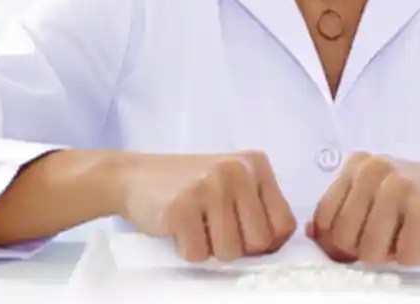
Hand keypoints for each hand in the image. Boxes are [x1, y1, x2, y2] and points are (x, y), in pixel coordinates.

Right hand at [116, 151, 296, 262]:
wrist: (134, 175)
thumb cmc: (189, 186)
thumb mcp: (232, 184)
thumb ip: (257, 208)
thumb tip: (276, 249)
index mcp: (256, 165)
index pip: (285, 223)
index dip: (267, 242)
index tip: (243, 236)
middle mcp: (237, 171)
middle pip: (259, 242)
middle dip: (236, 246)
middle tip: (213, 229)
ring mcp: (209, 187)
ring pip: (230, 252)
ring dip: (209, 249)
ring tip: (194, 224)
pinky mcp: (181, 207)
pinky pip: (198, 254)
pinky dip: (186, 249)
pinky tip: (178, 227)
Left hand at [309, 152, 419, 266]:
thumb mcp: (380, 195)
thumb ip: (346, 211)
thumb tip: (313, 234)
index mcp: (359, 163)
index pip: (324, 218)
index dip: (342, 241)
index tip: (367, 236)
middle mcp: (375, 169)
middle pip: (344, 239)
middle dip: (370, 248)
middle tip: (397, 232)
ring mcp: (399, 186)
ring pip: (370, 253)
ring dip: (395, 253)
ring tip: (414, 230)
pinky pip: (405, 258)